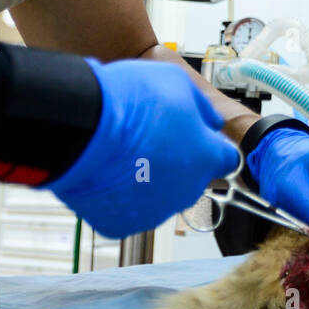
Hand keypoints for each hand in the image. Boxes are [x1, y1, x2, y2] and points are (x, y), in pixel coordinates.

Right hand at [47, 59, 237, 238]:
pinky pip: (125, 210)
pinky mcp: (120, 225)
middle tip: (149, 139)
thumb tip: (212, 122)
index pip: (226, 159)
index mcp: (207, 158)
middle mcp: (186, 192)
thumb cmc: (131, 101)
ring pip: (158, 196)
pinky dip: (118, 196)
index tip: (195, 137)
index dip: (211, 146)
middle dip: (178, 162)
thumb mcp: (178, 83)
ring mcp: (153, 212)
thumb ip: (203, 108)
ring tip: (122, 154)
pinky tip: (106, 173)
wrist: (82, 128)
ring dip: (148, 179)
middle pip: (190, 179)